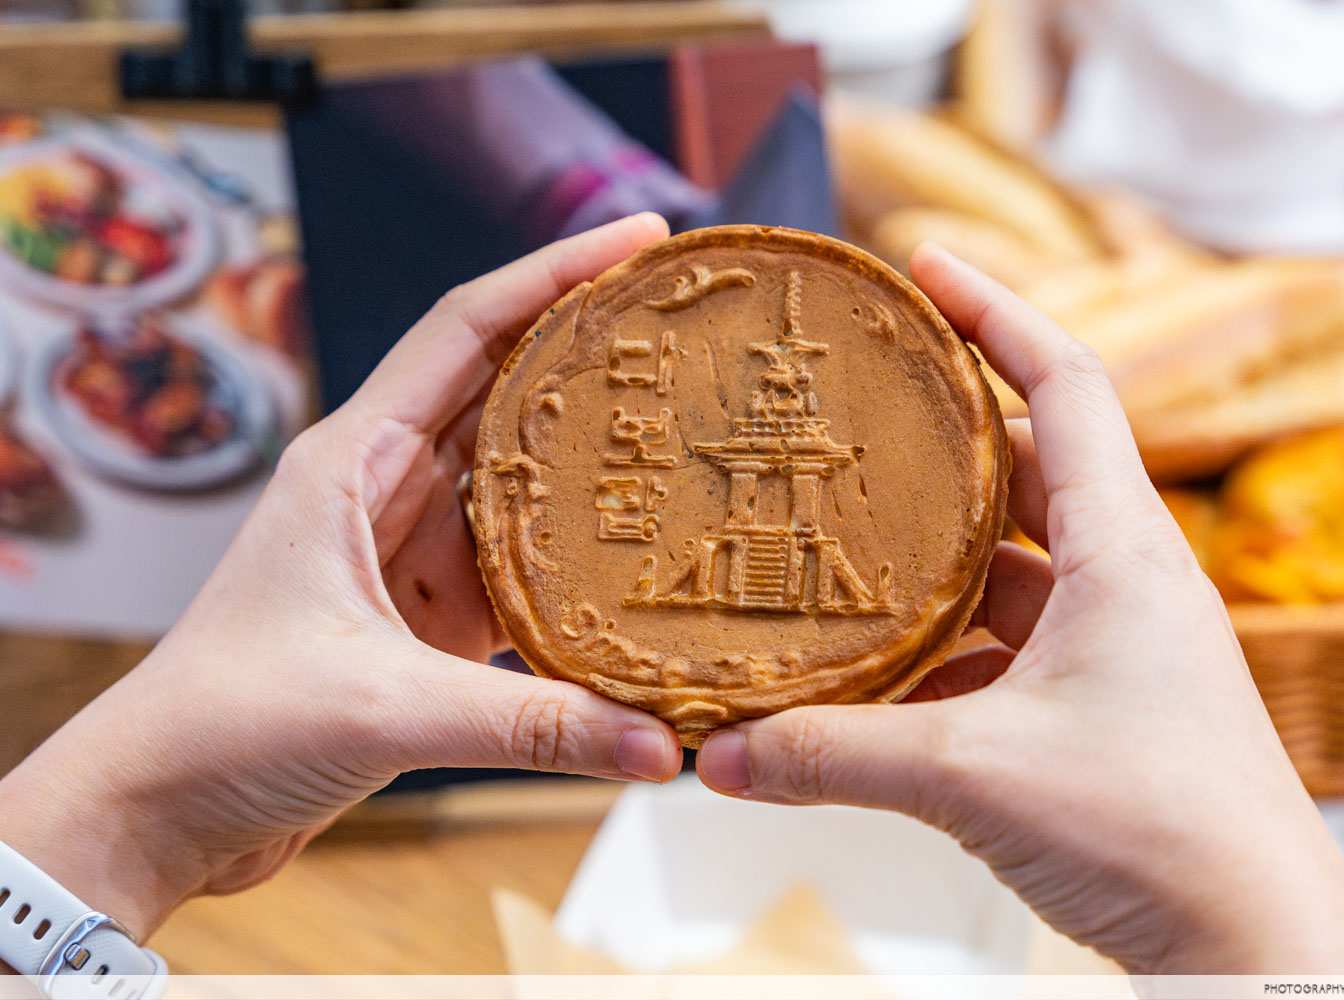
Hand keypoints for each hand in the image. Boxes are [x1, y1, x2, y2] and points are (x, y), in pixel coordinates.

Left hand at [0, 214, 681, 941]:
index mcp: (352, 460)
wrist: (164, 807)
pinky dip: (579, 563)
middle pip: (508, 391)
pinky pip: (522, 568)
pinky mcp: (429, 618)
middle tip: (686, 328)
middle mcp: (384, 488)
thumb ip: (530, 722)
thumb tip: (658, 740)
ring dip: (596, 461)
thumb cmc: (228, 725)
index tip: (640, 240)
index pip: (467, 329)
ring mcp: (411, 552)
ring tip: (686, 435)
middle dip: (595, 353)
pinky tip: (640, 561)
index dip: (556, 274)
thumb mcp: (385, 709)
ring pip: (522, 481)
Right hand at [697, 244, 1343, 973]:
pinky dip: (944, 645)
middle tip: (858, 405)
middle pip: (1030, 466)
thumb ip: (836, 754)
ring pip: (1012, 565)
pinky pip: (1008, 645)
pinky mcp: (1098, 709)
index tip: (922, 268)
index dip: (995, 311)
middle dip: (942, 435)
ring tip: (844, 537)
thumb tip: (721, 752)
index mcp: (1126, 553)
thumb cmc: (1161, 835)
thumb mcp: (973, 774)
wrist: (1253, 948)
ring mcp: (1117, 648)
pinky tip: (877, 670)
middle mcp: (1128, 584)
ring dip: (935, 555)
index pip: (1067, 384)